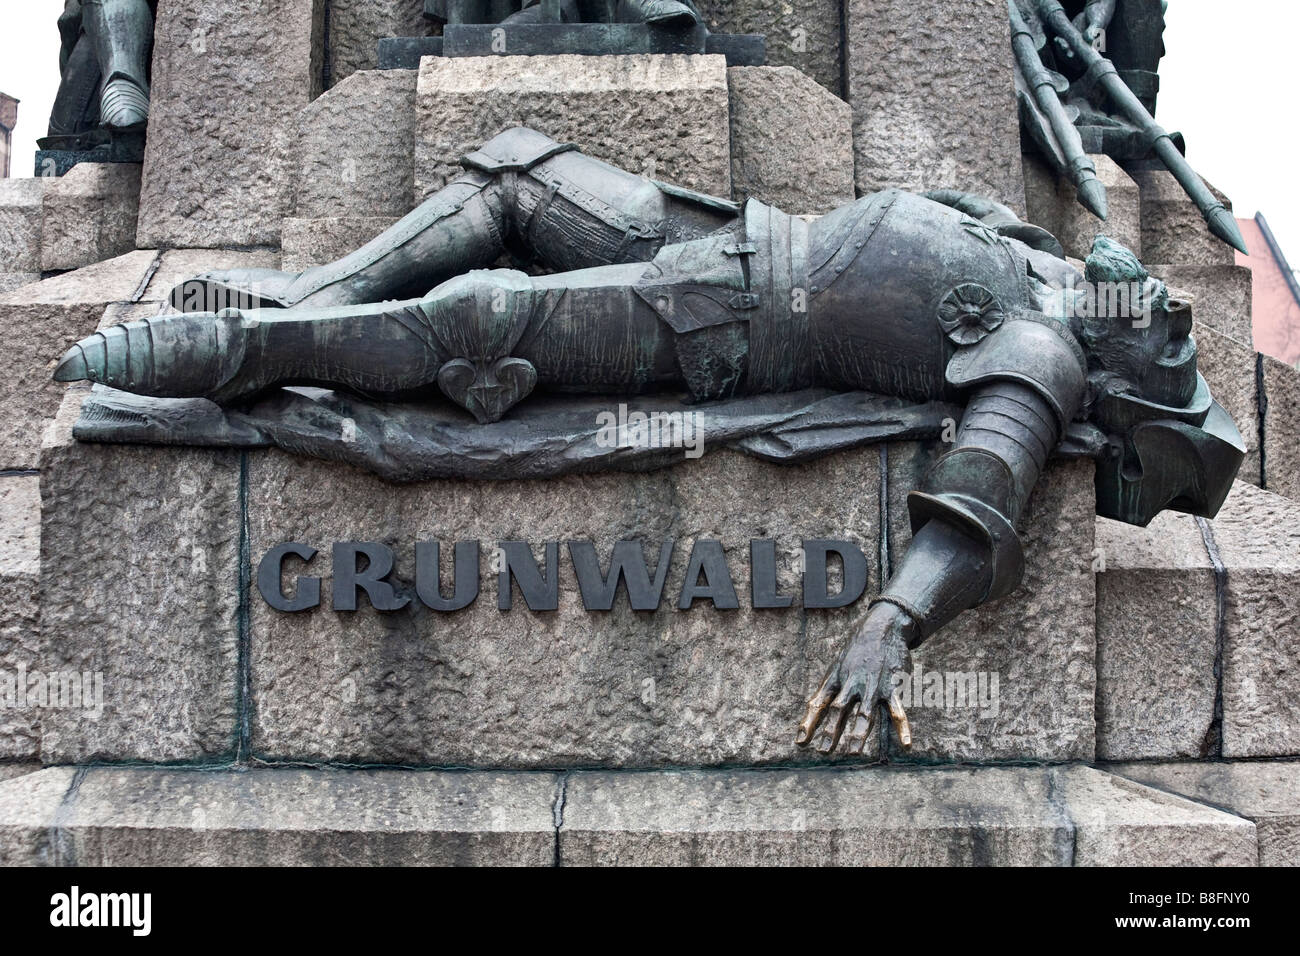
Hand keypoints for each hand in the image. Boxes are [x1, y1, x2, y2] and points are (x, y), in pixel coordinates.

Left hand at [796, 602, 915, 755]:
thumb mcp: (836, 666)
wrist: (881, 627)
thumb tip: (811, 708)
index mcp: (835, 679)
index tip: (800, 742)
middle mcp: (852, 683)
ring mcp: (872, 686)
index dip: (809, 723)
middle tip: (823, 752)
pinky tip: (906, 744)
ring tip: (853, 753)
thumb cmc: (856, 651)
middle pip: (839, 710)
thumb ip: (827, 689)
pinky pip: (896, 711)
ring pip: (865, 714)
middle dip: (830, 732)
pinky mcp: (892, 687)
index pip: (818, 703)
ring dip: (859, 734)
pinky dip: (902, 728)